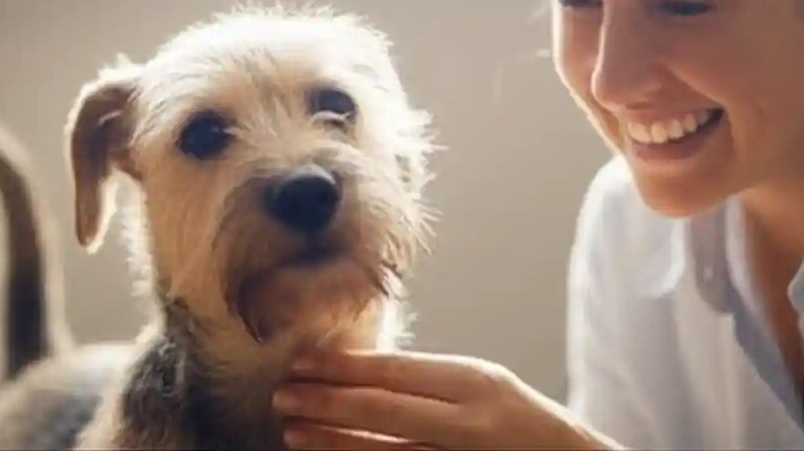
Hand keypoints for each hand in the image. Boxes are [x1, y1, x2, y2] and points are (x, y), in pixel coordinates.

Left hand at [272, 349, 620, 449]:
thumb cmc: (521, 424)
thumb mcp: (483, 387)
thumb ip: (430, 383)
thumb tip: (360, 372)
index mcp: (475, 382)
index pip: (395, 370)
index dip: (342, 366)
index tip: (301, 361)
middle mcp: (470, 422)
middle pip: (382, 411)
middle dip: (326, 402)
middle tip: (282, 394)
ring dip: (332, 442)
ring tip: (293, 431)